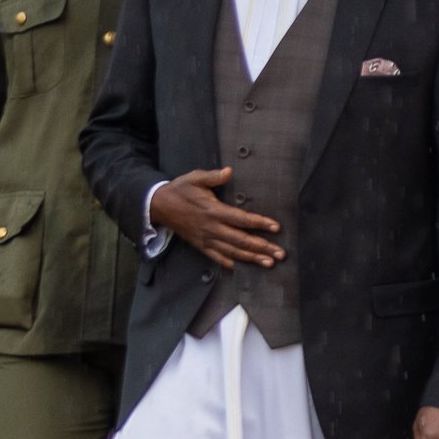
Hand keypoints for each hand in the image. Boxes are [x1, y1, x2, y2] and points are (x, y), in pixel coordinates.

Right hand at [149, 168, 282, 268]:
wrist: (157, 205)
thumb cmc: (180, 190)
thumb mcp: (194, 178)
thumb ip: (212, 176)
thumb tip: (229, 171)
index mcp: (213, 210)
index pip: (241, 219)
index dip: (259, 223)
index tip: (277, 228)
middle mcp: (211, 227)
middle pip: (241, 239)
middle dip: (262, 247)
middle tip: (280, 254)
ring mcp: (205, 238)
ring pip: (231, 251)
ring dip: (251, 258)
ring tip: (269, 263)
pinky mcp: (198, 244)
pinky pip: (214, 256)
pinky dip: (227, 262)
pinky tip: (239, 267)